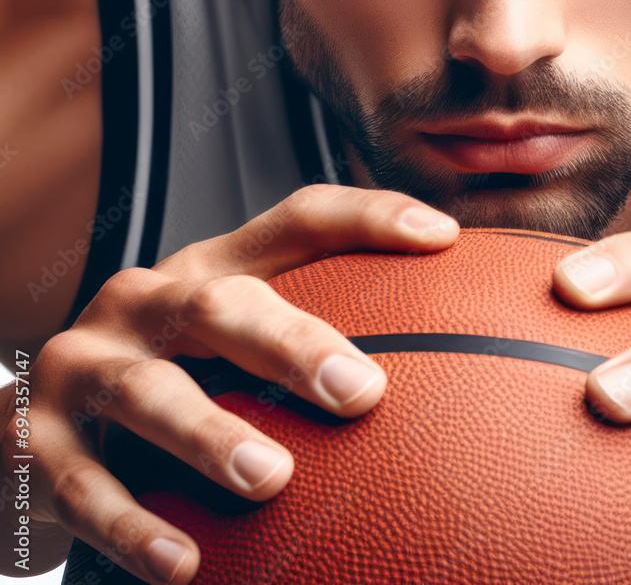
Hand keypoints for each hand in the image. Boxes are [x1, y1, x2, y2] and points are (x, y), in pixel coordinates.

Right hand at [0, 185, 457, 583]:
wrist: (43, 415)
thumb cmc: (181, 368)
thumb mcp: (241, 337)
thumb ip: (324, 337)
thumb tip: (453, 351)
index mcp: (214, 264)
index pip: (300, 219)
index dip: (371, 217)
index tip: (444, 239)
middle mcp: (148, 297)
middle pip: (222, 300)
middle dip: (290, 342)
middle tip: (360, 392)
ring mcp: (85, 360)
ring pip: (148, 389)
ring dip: (209, 435)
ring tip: (270, 478)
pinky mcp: (35, 435)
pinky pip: (83, 484)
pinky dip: (132, 524)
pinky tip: (183, 561)